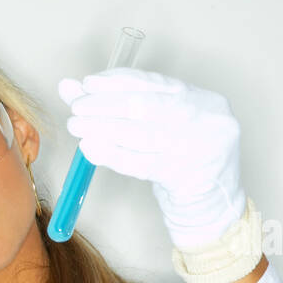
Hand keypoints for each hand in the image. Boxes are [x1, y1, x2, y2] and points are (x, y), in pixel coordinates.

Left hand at [58, 67, 245, 249]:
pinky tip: (89, 148)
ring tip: (77, 126)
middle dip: (104, 104)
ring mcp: (197, 147)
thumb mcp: (161, 122)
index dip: (115, 82)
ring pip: (139, 133)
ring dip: (101, 128)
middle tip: (76, 108)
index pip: (152, 82)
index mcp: (202, 98)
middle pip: (144, 105)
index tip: (87, 84)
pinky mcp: (182, 175)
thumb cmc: (181, 156)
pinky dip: (110, 154)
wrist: (213, 201)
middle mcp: (204, 118)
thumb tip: (69, 87)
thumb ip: (121, 101)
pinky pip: (138, 163)